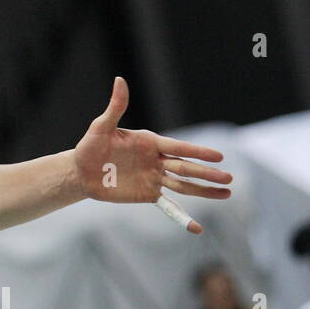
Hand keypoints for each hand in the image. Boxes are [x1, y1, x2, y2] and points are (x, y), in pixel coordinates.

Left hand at [73, 77, 231, 233]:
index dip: (197, 152)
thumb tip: (120, 80)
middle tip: (228, 177)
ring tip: (227, 193)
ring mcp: (155, 178)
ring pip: (183, 185)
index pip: (178, 147)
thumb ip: (115, 107)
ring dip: (204, 190)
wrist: (80, 172)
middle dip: (206, 173)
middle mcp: (157, 161)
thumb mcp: (101, 127)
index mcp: (150, 143)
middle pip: (185, 167)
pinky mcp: (148, 194)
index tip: (218, 156)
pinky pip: (168, 206)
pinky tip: (196, 228)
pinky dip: (181, 216)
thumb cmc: (90, 146)